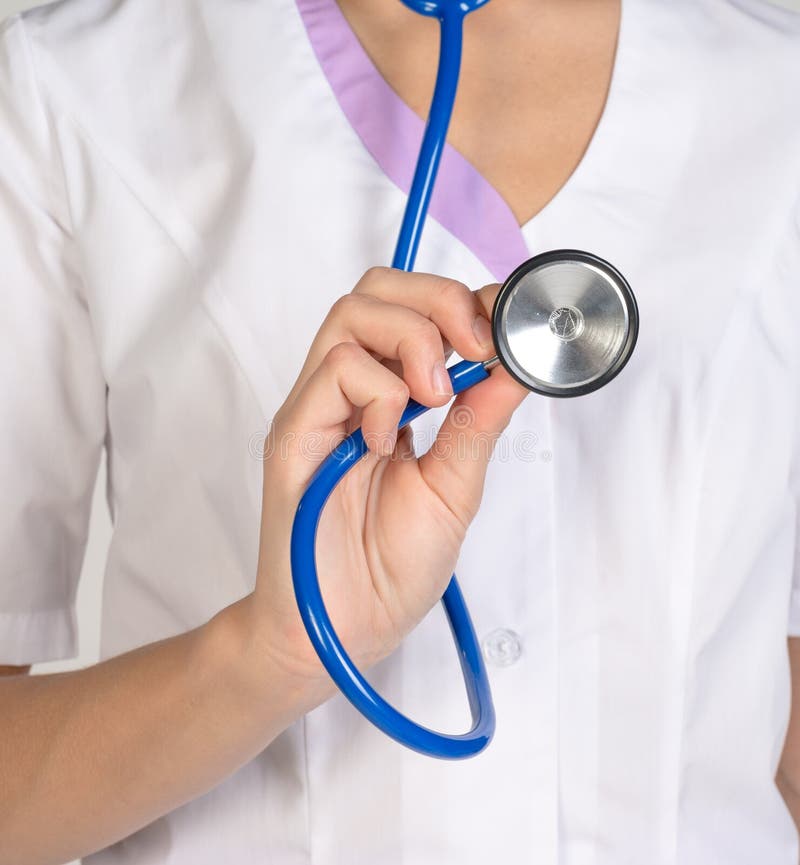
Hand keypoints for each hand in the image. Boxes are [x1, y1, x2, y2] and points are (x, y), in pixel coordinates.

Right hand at [249, 267, 527, 692]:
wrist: (343, 626)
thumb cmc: (391, 565)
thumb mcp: (456, 485)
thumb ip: (479, 422)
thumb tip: (513, 365)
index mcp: (388, 398)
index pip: (414, 309)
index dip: (462, 302)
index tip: (504, 330)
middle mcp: (348, 392)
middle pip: (376, 291)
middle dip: (437, 301)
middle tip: (473, 350)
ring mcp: (317, 408)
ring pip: (351, 314)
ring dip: (412, 341)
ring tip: (434, 398)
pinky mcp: (293, 433)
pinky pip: (334, 371)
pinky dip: (379, 394)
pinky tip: (387, 443)